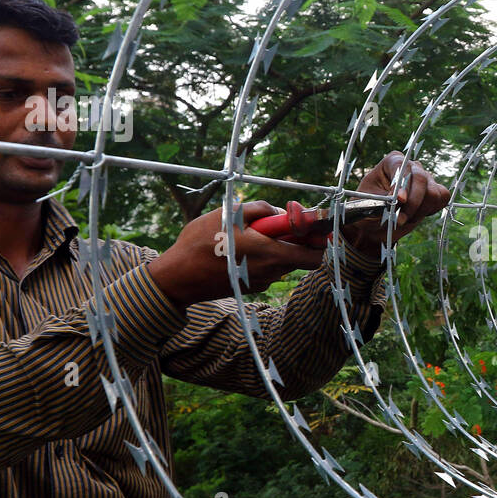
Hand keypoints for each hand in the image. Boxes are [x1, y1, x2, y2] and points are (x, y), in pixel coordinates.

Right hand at [147, 201, 322, 307]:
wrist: (177, 278)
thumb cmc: (201, 243)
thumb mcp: (230, 214)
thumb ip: (261, 209)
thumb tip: (279, 212)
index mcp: (271, 254)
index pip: (314, 256)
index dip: (319, 241)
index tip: (311, 226)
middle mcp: (271, 272)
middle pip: (298, 257)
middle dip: (292, 240)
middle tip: (274, 225)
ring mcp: (261, 282)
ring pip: (280, 262)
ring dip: (272, 248)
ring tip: (246, 236)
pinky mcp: (250, 287)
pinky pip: (265, 269)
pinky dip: (259, 258)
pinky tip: (237, 250)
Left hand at [342, 151, 450, 256]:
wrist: (376, 223)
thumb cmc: (369, 209)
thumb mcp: (368, 204)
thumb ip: (382, 200)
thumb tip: (400, 200)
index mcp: (393, 161)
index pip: (402, 167)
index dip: (403, 184)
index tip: (399, 201)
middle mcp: (411, 166)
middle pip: (421, 179)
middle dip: (412, 203)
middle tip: (399, 220)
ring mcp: (426, 178)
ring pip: (433, 192)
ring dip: (420, 211)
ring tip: (404, 219)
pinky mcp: (435, 191)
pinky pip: (442, 198)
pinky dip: (431, 210)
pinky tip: (416, 215)